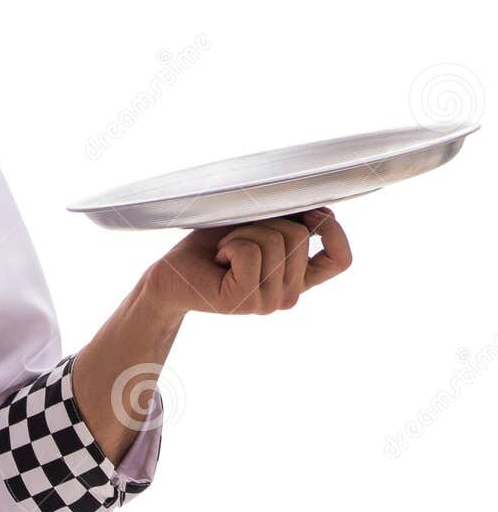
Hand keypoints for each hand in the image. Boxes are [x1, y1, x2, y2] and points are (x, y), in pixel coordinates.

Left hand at [142, 207, 351, 317]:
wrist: (171, 274)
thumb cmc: (211, 247)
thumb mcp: (258, 226)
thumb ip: (291, 221)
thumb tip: (322, 208)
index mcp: (297, 279)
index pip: (340, 261)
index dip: (333, 232)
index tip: (310, 212)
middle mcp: (288, 295)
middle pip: (299, 235)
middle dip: (264, 221)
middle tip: (236, 237)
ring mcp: (268, 303)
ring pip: (275, 240)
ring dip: (242, 232)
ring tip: (224, 250)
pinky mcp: (244, 301)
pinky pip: (250, 252)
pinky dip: (230, 244)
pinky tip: (218, 260)